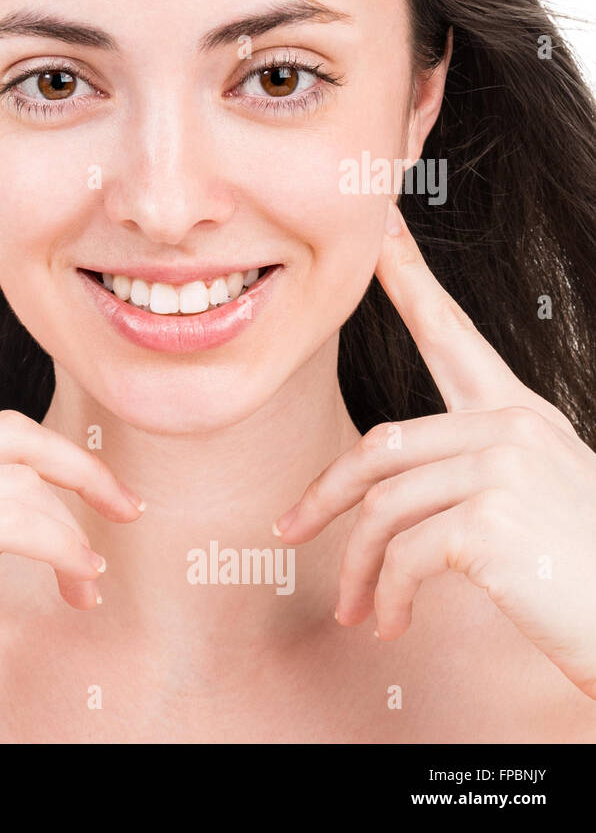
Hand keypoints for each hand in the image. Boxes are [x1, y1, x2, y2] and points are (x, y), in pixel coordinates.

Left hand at [273, 202, 595, 699]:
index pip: (453, 334)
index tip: (381, 232)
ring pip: (380, 509)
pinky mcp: (489, 520)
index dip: (410, 281)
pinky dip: (385, 595)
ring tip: (355, 609)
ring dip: (355, 568)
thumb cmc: (584, 573)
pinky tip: (391, 624)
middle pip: (377, 449)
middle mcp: (512, 428)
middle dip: (324, 497)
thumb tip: (378, 487)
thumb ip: (466, 473)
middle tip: (289, 533)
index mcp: (520, 415)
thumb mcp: (531, 502)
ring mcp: (502, 469)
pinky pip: (400, 554)